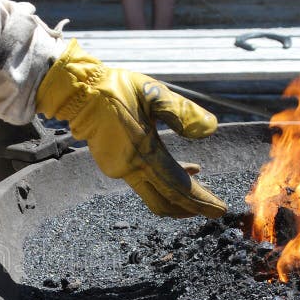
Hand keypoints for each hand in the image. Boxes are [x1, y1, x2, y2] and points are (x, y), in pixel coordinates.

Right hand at [36, 40, 226, 217]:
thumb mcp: (154, 92)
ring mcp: (119, 170)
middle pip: (165, 202)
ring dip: (177, 196)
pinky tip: (181, 169)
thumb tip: (211, 129)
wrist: (78, 93)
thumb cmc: (117, 89)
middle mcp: (130, 168)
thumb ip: (183, 112)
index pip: (178, 187)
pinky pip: (143, 183)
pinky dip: (163, 183)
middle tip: (213, 210)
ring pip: (153, 195)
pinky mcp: (113, 166)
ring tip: (200, 188)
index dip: (201, 201)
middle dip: (191, 209)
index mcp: (143, 152)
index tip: (221, 210)